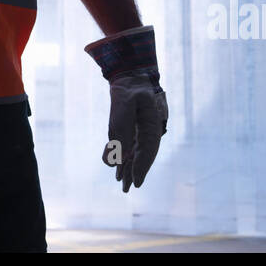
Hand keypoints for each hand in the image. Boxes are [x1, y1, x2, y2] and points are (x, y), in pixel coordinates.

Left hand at [102, 71, 167, 191]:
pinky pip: (125, 146)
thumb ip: (122, 129)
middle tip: (128, 188)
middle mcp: (147, 132)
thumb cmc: (129, 89)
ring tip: (122, 182)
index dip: (142, 168)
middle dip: (134, 172)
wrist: (129, 77)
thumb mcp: (125, 105)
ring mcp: (138, 131)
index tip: (136, 182)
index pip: (148, 151)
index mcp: (152, 126)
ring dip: (127, 167)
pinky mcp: (129, 129)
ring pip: (133, 153)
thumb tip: (119, 155)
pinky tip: (113, 165)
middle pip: (141, 156)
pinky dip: (119, 156)